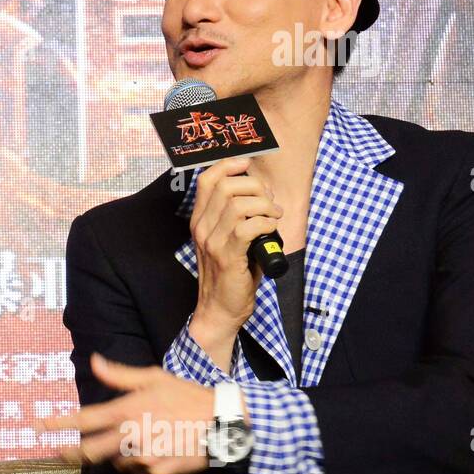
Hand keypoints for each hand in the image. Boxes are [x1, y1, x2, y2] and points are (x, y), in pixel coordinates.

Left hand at [42, 353, 218, 473]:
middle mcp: (131, 435)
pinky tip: (157, 450)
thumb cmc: (188, 396)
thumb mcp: (154, 377)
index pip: (84, 419)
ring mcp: (144, 457)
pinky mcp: (158, 473)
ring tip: (143, 439)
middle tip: (58, 452)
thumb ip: (120, 374)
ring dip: (118, 454)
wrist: (223, 423)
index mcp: (127, 410)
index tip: (38, 426)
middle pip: (89, 452)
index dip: (58, 424)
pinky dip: (140, 463)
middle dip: (69, 453)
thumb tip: (94, 361)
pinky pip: (139, 471)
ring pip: (117, 462)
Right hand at [189, 155, 280, 346]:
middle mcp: (202, 227)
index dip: (229, 165)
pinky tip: (271, 229)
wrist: (219, 309)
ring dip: (264, 206)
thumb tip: (261, 193)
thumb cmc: (231, 273)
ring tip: (274, 216)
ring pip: (238, 204)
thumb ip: (237, 216)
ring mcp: (212, 241)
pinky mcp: (227, 256)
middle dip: (255, 187)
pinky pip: (247, 227)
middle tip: (269, 202)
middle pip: (226, 186)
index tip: (248, 165)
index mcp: (199, 220)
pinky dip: (265, 223)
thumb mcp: (228, 240)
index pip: (207, 180)